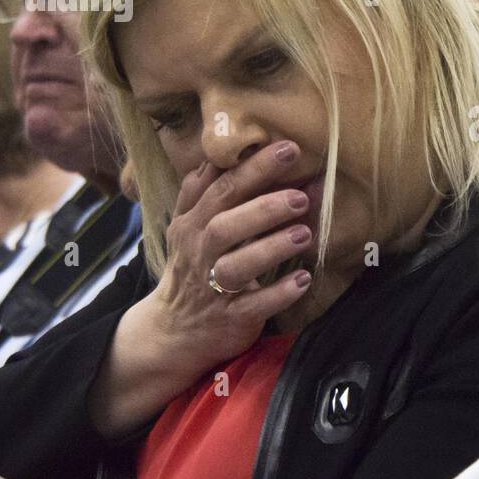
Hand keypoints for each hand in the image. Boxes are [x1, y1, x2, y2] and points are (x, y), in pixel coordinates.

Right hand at [149, 139, 316, 370]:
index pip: (221, 189)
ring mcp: (213, 288)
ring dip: (271, 248)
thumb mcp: (188, 226)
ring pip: (237, 266)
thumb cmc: (193, 267)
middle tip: (301, 197)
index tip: (289, 149)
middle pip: (226, 225)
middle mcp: (200, 253)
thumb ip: (202, 190)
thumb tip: (220, 152)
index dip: (253, 168)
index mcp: (193, 224)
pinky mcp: (229, 318)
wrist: (173, 330)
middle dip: (264, 208)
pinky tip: (302, 280)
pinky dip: (278, 294)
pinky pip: (253, 306)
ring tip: (304, 234)